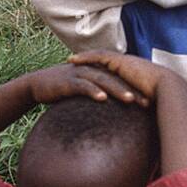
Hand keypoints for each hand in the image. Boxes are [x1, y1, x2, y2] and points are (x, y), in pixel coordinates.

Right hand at [26, 61, 150, 108]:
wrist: (37, 84)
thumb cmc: (63, 91)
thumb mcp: (84, 93)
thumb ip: (99, 97)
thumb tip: (115, 115)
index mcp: (98, 73)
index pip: (121, 81)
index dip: (135, 91)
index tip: (150, 103)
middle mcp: (92, 71)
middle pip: (116, 80)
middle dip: (132, 91)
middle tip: (146, 103)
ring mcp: (80, 74)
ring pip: (103, 81)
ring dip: (117, 90)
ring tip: (130, 99)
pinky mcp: (68, 81)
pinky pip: (83, 85)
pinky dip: (93, 91)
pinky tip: (102, 98)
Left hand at [67, 52, 179, 102]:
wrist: (167, 90)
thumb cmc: (160, 101)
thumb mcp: (144, 105)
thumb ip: (137, 110)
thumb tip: (137, 126)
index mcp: (132, 74)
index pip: (113, 69)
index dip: (100, 70)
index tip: (89, 72)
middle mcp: (128, 65)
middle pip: (104, 60)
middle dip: (90, 60)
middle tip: (75, 62)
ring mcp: (123, 61)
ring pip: (99, 56)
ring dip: (84, 57)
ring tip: (70, 60)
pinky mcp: (120, 61)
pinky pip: (98, 57)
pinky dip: (85, 58)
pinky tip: (74, 60)